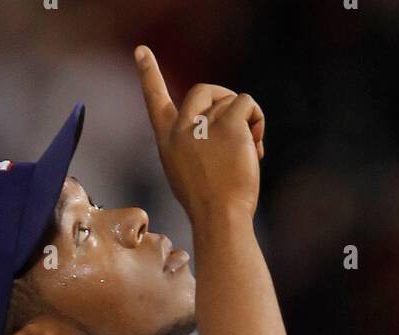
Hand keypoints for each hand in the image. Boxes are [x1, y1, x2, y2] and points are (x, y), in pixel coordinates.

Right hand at [134, 45, 264, 221]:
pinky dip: (257, 119)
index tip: (141, 50)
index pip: (155, 101)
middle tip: (240, 126)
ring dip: (246, 122)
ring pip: (231, 100)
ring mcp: (205, 124)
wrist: (220, 219)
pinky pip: (247, 102)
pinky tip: (257, 145)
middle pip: (203, 90)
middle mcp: (182, 128)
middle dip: (224, 99)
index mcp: (168, 140)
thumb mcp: (189, 172)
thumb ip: (195, 144)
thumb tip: (221, 123)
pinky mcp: (229, 125)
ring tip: (250, 151)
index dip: (149, 74)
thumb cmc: (209, 205)